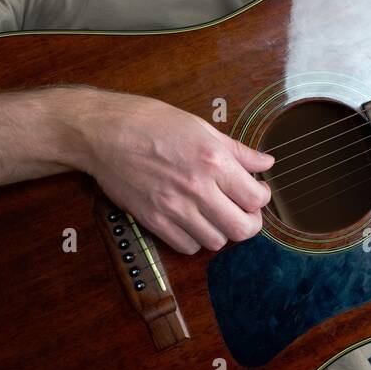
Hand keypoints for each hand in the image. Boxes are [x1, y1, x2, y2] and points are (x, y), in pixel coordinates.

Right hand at [77, 92, 273, 253]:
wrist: (105, 133)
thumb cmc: (151, 123)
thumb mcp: (201, 128)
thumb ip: (238, 151)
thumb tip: (266, 162)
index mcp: (214, 161)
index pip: (256, 199)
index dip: (262, 198)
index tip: (256, 192)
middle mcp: (197, 188)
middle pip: (242, 229)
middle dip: (249, 222)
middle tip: (243, 210)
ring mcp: (174, 208)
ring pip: (216, 242)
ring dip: (221, 231)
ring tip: (215, 214)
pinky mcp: (154, 221)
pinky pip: (186, 246)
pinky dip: (194, 239)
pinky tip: (192, 221)